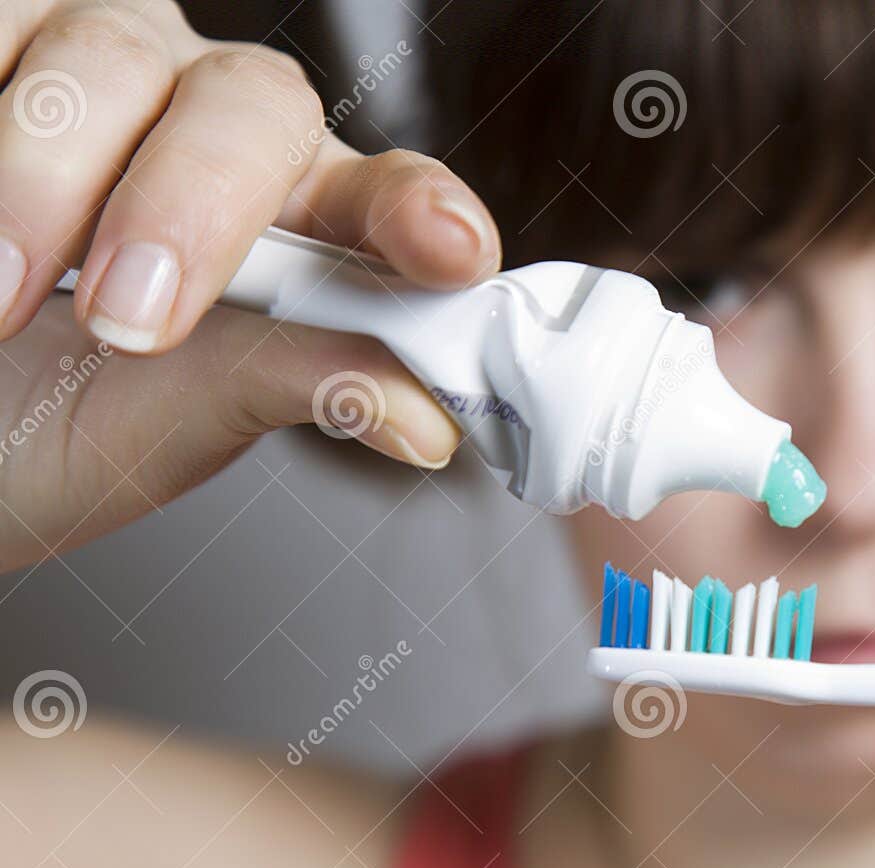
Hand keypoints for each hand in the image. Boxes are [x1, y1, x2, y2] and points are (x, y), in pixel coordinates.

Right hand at [0, 0, 500, 570]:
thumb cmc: (39, 420)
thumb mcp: (171, 417)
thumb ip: (296, 387)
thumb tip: (424, 421)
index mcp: (288, 215)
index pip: (377, 191)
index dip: (413, 208)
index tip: (450, 251)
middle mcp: (205, 124)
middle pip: (250, 105)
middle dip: (194, 207)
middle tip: (131, 322)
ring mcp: (90, 64)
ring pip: (105, 59)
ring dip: (46, 184)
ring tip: (1, 301)